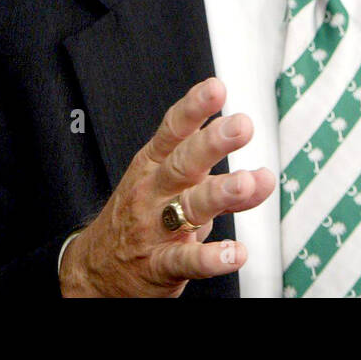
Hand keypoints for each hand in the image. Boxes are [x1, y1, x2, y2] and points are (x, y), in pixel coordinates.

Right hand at [59, 77, 275, 296]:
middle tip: (242, 125)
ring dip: (219, 193)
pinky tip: (235, 253)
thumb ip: (220, 181)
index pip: (174, 130)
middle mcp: (154, 191)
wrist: (97, 271)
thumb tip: (264, 176)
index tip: (216, 88)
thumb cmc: (143, 217)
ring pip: (189, 207)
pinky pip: (186, 261)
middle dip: (213, 143)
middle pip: (183, 163)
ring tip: (246, 183)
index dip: (194, 108)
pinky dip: (211, 258)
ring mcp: (155, 228)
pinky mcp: (160, 266)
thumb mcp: (174, 190)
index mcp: (154, 165)